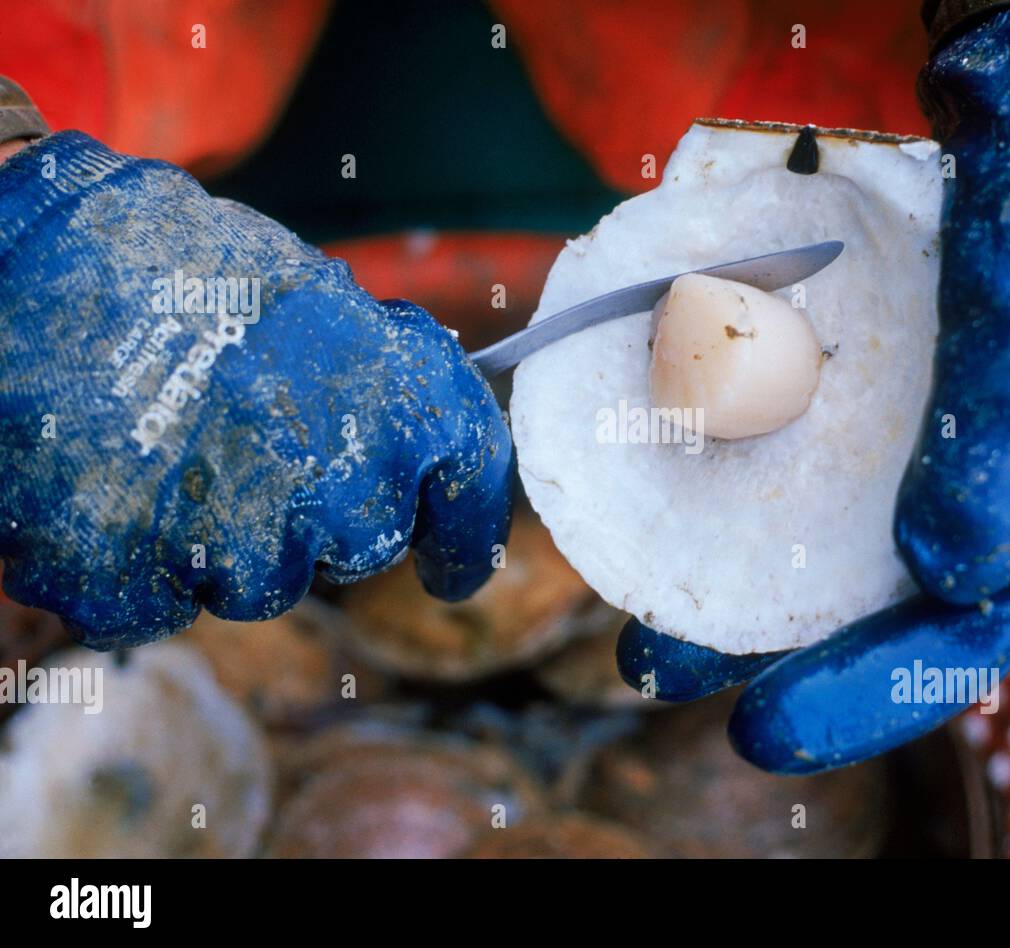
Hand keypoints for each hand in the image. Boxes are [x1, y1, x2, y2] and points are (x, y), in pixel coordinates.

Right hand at [0, 132, 512, 647]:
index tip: (455, 572)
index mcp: (410, 413)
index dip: (468, 540)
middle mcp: (350, 499)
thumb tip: (406, 437)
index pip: (471, 491)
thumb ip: (381, 386)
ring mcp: (245, 553)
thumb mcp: (322, 303)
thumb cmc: (184, 264)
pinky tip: (106, 482)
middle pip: (356, 551)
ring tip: (166, 446)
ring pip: (255, 585)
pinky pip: (155, 603)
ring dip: (219, 537)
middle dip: (314, 515)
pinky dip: (130, 559)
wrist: (41, 262)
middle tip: (250, 442)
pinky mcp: (140, 586)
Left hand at [617, 0, 1009, 772]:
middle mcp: (1004, 467)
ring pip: (841, 538)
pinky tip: (659, 505)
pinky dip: (729, 486)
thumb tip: (958, 569)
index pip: (988, 612)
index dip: (884, 684)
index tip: (766, 721)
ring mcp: (935, 427)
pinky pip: (801, 453)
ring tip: (637, 625)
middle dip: (784, 659)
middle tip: (657, 674)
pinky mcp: (874, 381)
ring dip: (737, 588)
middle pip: (900, 601)